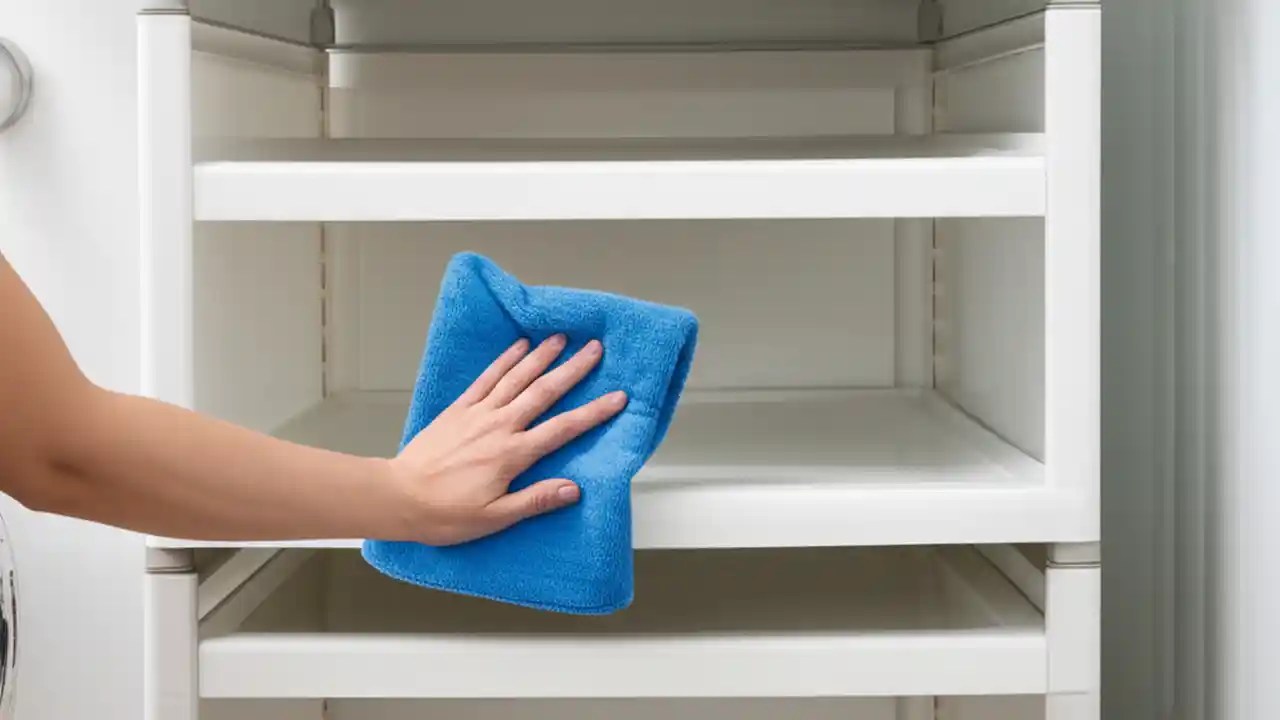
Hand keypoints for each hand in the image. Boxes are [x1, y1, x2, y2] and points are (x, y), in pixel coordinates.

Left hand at [387, 335, 626, 544]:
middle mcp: (499, 426)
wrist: (398, 497)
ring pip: (516, 378)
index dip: (593, 413)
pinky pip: (486, 378)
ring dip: (541, 356)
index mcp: (512, 454)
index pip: (563, 428)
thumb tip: (574, 488)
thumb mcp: (494, 518)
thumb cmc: (445, 514)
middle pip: (543, 392)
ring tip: (562, 337)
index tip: (618, 397)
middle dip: (572, 370)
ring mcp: (477, 414)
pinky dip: (504, 360)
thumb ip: (535, 500)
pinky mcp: (458, 409)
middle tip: (595, 349)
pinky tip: (519, 346)